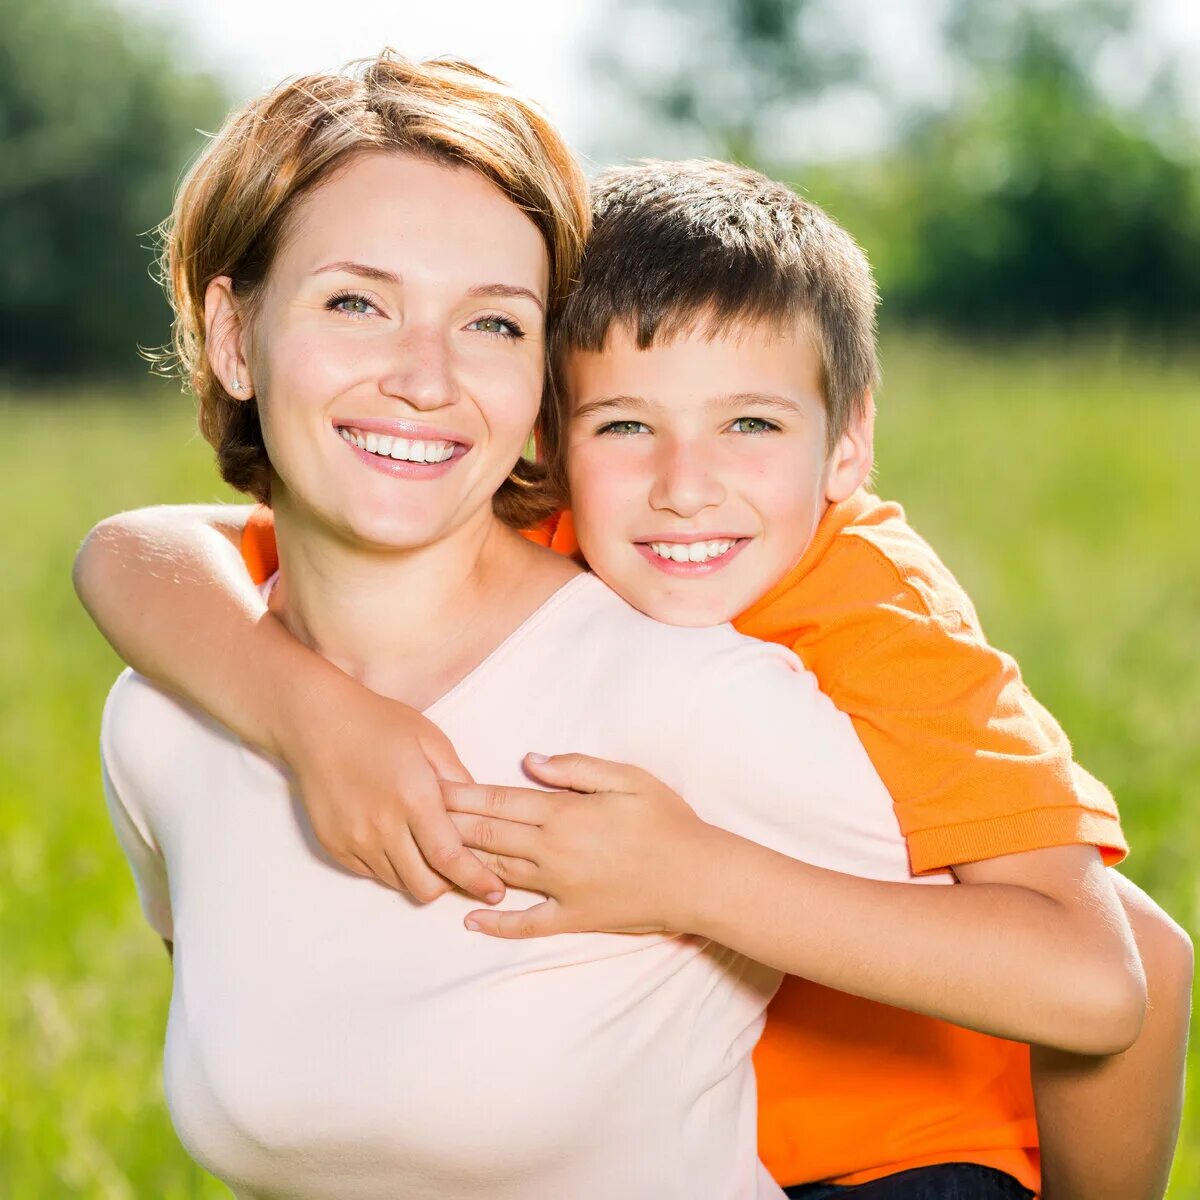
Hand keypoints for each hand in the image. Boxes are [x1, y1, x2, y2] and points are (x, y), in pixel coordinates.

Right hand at [278, 672, 505, 903]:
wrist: (317, 723)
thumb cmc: (379, 724)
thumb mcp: (431, 740)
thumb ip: (460, 779)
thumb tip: (482, 811)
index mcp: (414, 798)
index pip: (450, 858)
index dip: (476, 880)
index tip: (496, 892)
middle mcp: (383, 827)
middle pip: (425, 886)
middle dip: (449, 884)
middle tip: (458, 865)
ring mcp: (355, 840)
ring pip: (399, 883)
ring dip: (419, 874)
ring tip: (425, 846)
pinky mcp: (335, 846)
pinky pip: (372, 873)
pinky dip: (391, 866)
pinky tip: (395, 838)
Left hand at [442, 753, 711, 937]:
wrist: (699, 877)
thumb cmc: (668, 821)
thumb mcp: (628, 778)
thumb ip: (576, 768)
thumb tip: (530, 760)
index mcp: (564, 813)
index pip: (498, 801)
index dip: (460, 794)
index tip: (428, 785)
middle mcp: (552, 852)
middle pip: (487, 836)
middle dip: (447, 825)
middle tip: (411, 815)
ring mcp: (559, 889)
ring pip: (498, 875)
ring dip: (460, 866)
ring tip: (426, 857)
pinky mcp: (572, 918)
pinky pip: (526, 924)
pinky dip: (495, 923)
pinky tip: (469, 919)